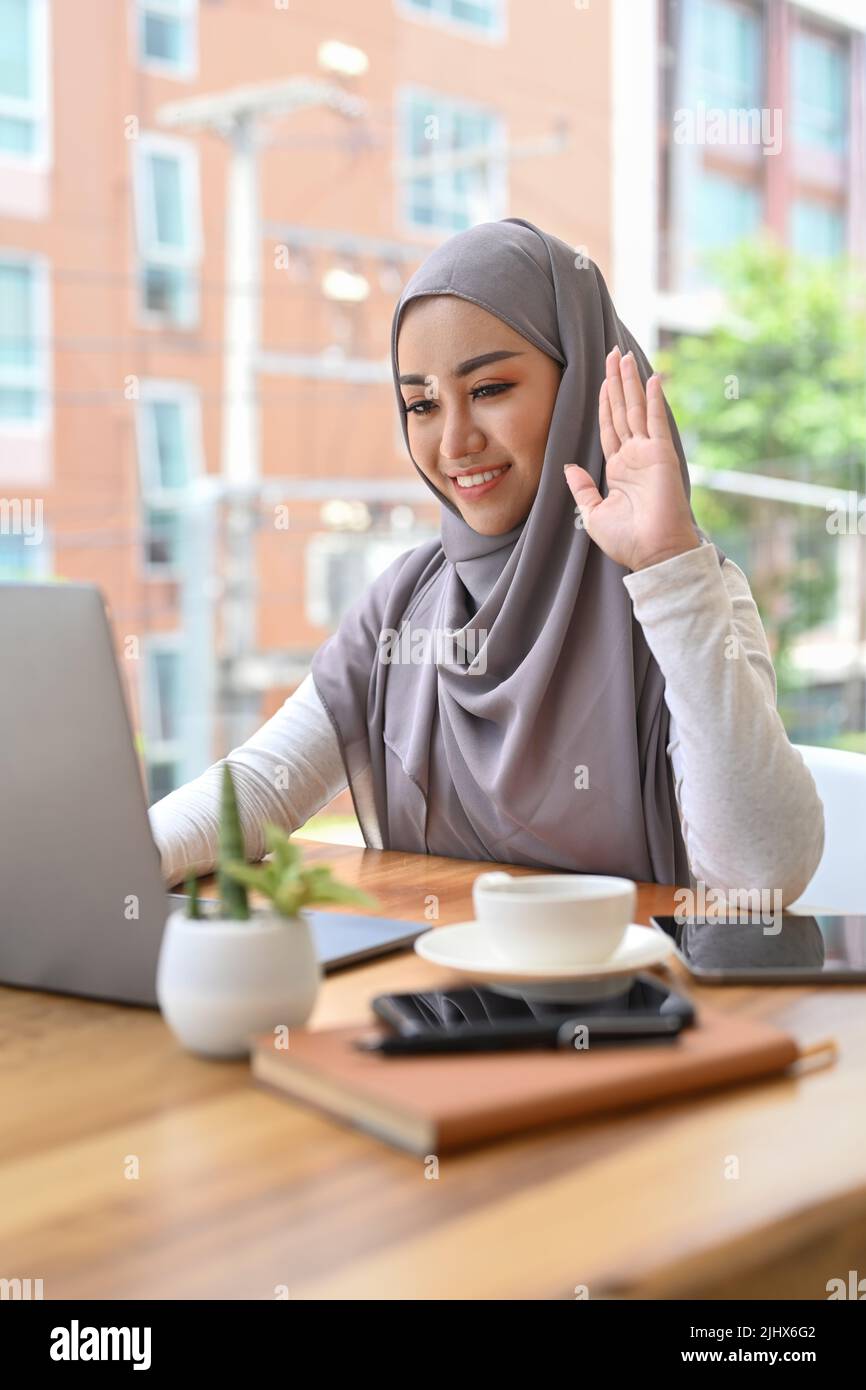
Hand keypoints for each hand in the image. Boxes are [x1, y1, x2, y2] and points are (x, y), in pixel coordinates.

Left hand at [564, 345, 700, 571]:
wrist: (653, 553)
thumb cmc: (627, 541)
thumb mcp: (593, 513)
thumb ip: (582, 488)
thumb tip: (569, 466)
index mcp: (618, 468)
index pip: (609, 426)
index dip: (605, 401)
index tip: (603, 377)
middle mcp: (634, 456)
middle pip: (622, 410)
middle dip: (617, 381)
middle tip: (613, 352)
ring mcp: (649, 453)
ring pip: (636, 409)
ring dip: (630, 382)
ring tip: (624, 355)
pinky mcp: (662, 455)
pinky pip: (656, 421)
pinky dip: (654, 399)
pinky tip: (651, 378)